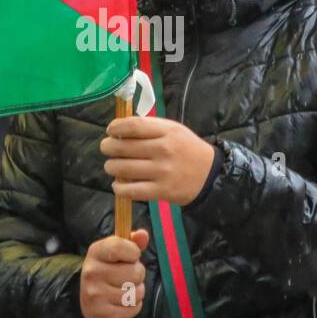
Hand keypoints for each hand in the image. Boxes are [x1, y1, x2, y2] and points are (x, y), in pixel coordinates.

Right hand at [79, 230, 148, 317]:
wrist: (89, 298)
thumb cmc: (110, 270)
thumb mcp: (118, 252)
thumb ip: (133, 242)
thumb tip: (143, 235)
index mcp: (96, 252)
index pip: (121, 247)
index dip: (134, 252)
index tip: (132, 257)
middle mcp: (92, 272)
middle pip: (136, 272)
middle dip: (138, 275)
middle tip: (128, 277)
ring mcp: (94, 294)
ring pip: (136, 293)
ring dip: (137, 293)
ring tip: (126, 290)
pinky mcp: (100, 313)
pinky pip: (132, 309)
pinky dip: (133, 307)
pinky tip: (123, 303)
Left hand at [101, 116, 215, 205]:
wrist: (210, 175)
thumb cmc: (186, 149)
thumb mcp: (173, 130)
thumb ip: (149, 127)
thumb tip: (118, 130)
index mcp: (167, 131)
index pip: (133, 126)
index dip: (116, 128)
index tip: (111, 130)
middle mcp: (163, 150)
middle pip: (122, 147)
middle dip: (108, 147)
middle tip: (107, 149)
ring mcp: (162, 172)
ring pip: (122, 169)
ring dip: (111, 167)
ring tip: (112, 166)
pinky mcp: (161, 191)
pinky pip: (130, 190)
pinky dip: (119, 188)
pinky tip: (119, 184)